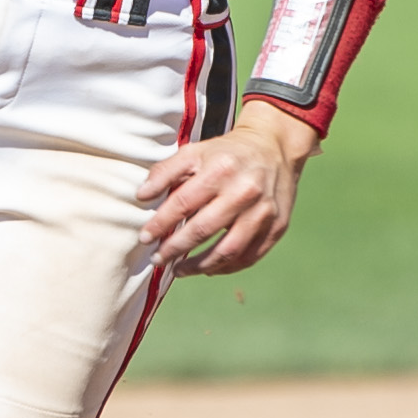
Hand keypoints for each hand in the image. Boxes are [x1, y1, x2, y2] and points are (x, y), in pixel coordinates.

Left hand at [136, 100, 316, 276]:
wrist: (275, 147)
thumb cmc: (227, 153)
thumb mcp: (195, 152)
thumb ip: (165, 171)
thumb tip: (141, 196)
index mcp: (221, 170)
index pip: (183, 203)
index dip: (160, 224)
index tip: (144, 238)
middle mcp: (245, 191)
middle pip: (203, 230)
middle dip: (175, 249)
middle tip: (157, 259)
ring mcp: (264, 211)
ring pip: (228, 250)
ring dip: (199, 266)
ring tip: (179, 270)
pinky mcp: (277, 226)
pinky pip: (250, 256)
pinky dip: (227, 267)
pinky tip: (209, 269)